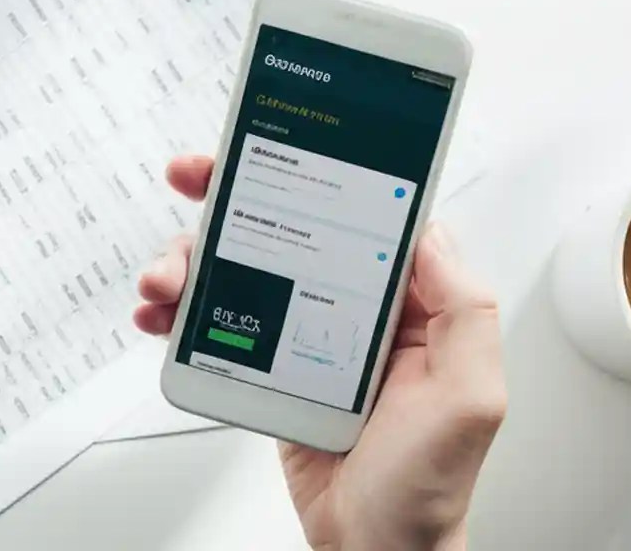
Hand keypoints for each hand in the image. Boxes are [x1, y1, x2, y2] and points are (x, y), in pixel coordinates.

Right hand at [135, 156, 506, 550]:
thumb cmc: (427, 486)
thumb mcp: (469, 397)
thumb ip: (462, 310)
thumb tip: (428, 232)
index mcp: (411, 304)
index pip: (362, 215)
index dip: (317, 171)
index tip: (275, 146)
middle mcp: (356, 308)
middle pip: (288, 227)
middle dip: (234, 198)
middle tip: (194, 181)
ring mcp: (307, 335)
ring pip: (243, 270)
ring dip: (194, 260)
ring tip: (164, 279)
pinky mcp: (270, 367)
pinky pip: (221, 322)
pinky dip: (184, 312)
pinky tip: (161, 314)